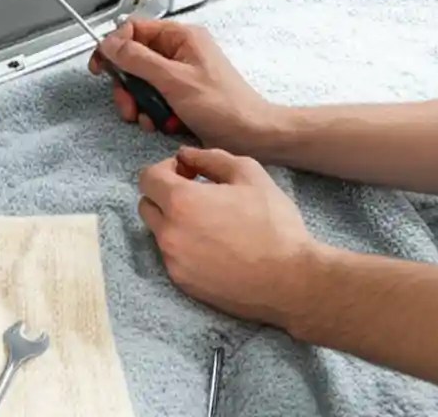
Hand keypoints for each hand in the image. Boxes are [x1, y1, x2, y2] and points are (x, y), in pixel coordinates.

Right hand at [89, 19, 278, 152]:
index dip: (114, 47)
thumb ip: (138, 60)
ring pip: (141, 82)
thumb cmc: (223, 106)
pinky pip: (154, 99)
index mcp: (181, 37)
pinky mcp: (180, 95)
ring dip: (139, 103)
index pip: (134, 29)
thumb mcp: (174, 80)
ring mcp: (179, 74)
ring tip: (148, 119)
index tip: (102, 68)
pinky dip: (152, 113)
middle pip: (133, 59)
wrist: (251, 136)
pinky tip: (161, 124)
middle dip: (127, 86)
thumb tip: (109, 44)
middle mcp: (179, 51)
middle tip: (129, 105)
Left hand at [138, 146, 319, 329]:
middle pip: (147, 204)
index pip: (147, 177)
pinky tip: (215, 247)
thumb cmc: (274, 224)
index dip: (165, 169)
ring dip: (175, 221)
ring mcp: (173, 260)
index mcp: (181, 201)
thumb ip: (210, 158)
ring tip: (210, 222)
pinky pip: (172, 256)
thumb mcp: (249, 174)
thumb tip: (186, 155)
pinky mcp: (182, 282)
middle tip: (196, 195)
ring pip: (159, 232)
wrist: (290, 279)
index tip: (188, 173)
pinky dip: (185, 247)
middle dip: (165, 195)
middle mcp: (169, 232)